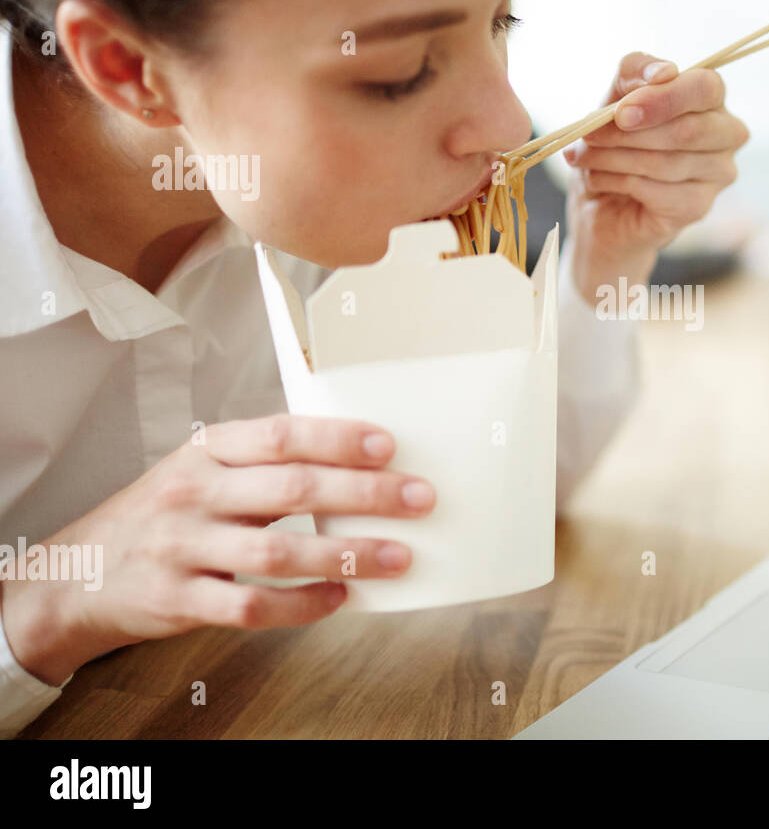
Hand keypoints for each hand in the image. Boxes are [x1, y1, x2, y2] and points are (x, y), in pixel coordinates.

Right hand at [0, 415, 434, 685]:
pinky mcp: (178, 599)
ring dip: (346, 555)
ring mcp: (184, 547)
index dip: (337, 438)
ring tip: (396, 556)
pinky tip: (338, 599)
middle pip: (292, 489)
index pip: (280, 435)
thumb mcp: (201, 468)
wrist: (79, 574)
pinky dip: (300, 605)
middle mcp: (194, 493)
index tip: (388, 445)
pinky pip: (250, 606)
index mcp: (207, 450)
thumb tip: (356, 458)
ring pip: (277, 552)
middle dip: (365, 493)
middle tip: (417, 498)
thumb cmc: (163, 514)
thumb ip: (264, 462)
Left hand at [561, 52, 748, 302]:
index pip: (706, 87)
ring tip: (582, 156)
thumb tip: (663, 72)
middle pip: (688, 129)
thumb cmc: (615, 144)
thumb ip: (634, 73)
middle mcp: (727, 134)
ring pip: (666, 162)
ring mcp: (719, 173)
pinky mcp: (699, 206)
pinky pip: (658, 191)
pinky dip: (618, 183)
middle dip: (628, 133)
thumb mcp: (615, 99)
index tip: (621, 112)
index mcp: (710, 99)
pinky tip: (598, 181)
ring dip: (613, 158)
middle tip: (589, 135)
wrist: (601, 203)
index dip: (663, 98)